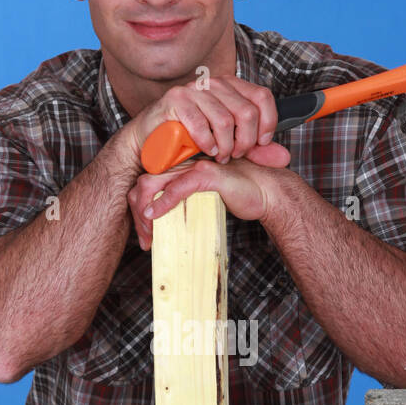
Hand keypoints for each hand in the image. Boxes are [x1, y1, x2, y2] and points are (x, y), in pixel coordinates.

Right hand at [115, 74, 283, 167]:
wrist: (151, 142)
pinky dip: (207, 143)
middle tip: (235, 155)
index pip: (263, 97)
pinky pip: (201, 125)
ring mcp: (194, 90)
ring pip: (225, 121)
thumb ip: (256, 150)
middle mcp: (214, 83)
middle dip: (245, 141)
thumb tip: (285, 157)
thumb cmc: (190, 142)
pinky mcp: (176, 101)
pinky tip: (207, 151)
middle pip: (247, 112)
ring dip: (225, 146)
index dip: (268, 123)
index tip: (260, 143)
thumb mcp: (230, 145)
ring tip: (220, 156)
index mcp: (230, 87)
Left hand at [128, 146, 290, 251]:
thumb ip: (186, 204)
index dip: (139, 208)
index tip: (145, 234)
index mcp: (182, 169)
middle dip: (137, 213)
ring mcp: (195, 167)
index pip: (148, 182)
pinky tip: (154, 215)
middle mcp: (185, 165)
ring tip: (148, 232)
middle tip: (144, 239)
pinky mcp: (207, 175)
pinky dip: (162, 203)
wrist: (268, 191)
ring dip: (145, 211)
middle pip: (144, 183)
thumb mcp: (204, 201)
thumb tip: (166, 227)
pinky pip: (177, 187)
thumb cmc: (240, 196)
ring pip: (154, 184)